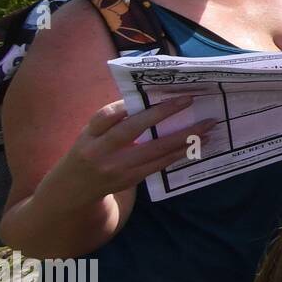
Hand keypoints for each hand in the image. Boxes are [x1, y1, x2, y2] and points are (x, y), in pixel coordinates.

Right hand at [36, 97, 216, 210]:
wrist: (73, 190)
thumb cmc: (88, 151)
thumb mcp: (90, 133)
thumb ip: (112, 119)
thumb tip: (146, 98)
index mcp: (90, 136)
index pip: (106, 116)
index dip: (127, 103)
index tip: (151, 90)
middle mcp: (101, 152)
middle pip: (134, 130)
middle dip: (164, 114)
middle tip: (189, 100)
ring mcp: (118, 169)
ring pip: (155, 151)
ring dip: (184, 138)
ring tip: (207, 127)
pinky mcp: (131, 180)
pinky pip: (159, 165)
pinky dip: (179, 154)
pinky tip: (195, 145)